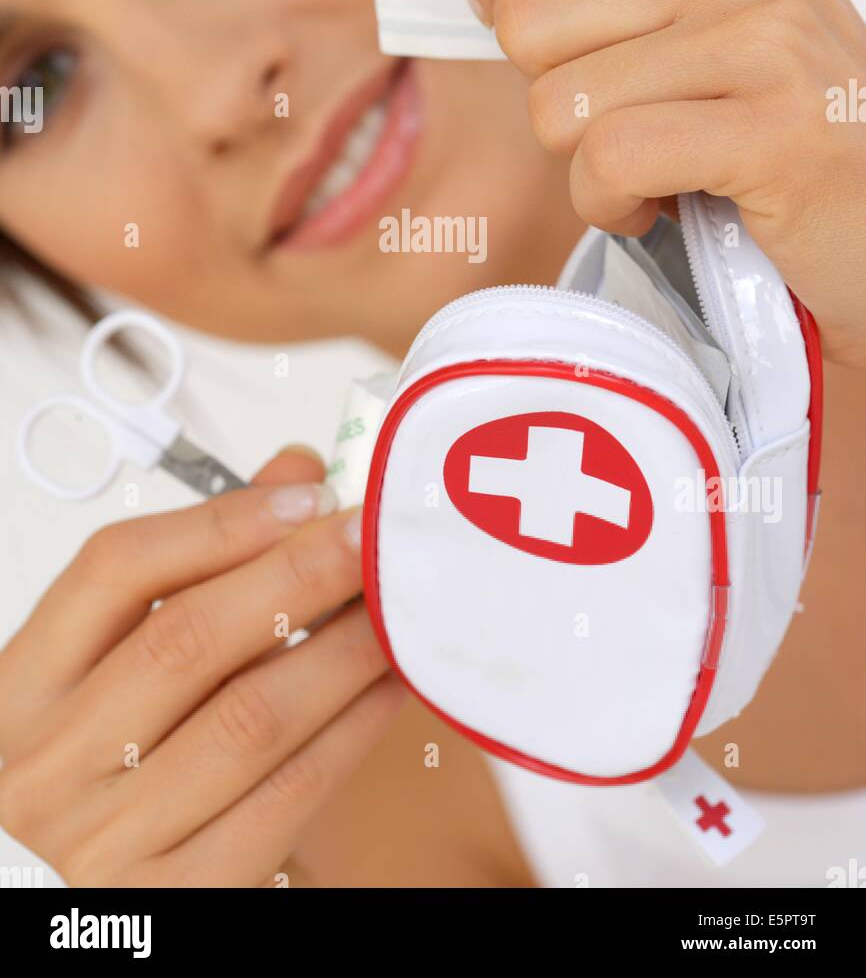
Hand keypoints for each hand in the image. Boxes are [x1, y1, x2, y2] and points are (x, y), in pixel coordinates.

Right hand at [0, 447, 403, 886]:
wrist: (68, 909)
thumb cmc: (99, 770)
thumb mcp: (109, 672)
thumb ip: (197, 568)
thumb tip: (297, 478)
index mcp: (23, 686)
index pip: (114, 571)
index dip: (221, 524)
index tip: (308, 497)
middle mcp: (51, 763)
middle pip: (186, 639)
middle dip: (298, 576)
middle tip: (370, 539)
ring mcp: (108, 840)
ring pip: (249, 718)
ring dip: (341, 652)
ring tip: (394, 609)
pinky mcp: (181, 900)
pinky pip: (285, 800)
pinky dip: (351, 733)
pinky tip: (389, 690)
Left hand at [455, 0, 865, 366]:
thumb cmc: (773, 117)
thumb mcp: (702, 9)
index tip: (502, 1)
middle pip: (527, 18)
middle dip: (552, 94)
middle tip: (630, 114)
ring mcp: (767, 37)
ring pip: (556, 105)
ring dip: (584, 164)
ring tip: (659, 162)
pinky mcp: (773, 131)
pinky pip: (607, 162)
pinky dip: (612, 205)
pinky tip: (664, 199)